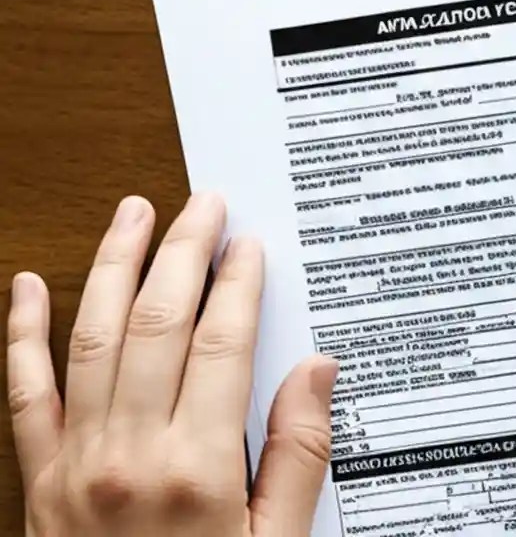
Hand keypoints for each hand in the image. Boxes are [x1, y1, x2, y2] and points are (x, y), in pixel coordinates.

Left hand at [7, 194, 338, 536]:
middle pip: (156, 322)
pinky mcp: (38, 480)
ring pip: (90, 337)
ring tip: (132, 214)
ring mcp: (75, 463)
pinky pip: (22, 391)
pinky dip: (20, 334)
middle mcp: (129, 454)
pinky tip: (25, 287)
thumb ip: (298, 456)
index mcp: (198, 469)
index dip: (238, 284)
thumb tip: (317, 370)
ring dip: (111, 265)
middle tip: (204, 204)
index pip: (221, 343)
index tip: (250, 244)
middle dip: (183, 251)